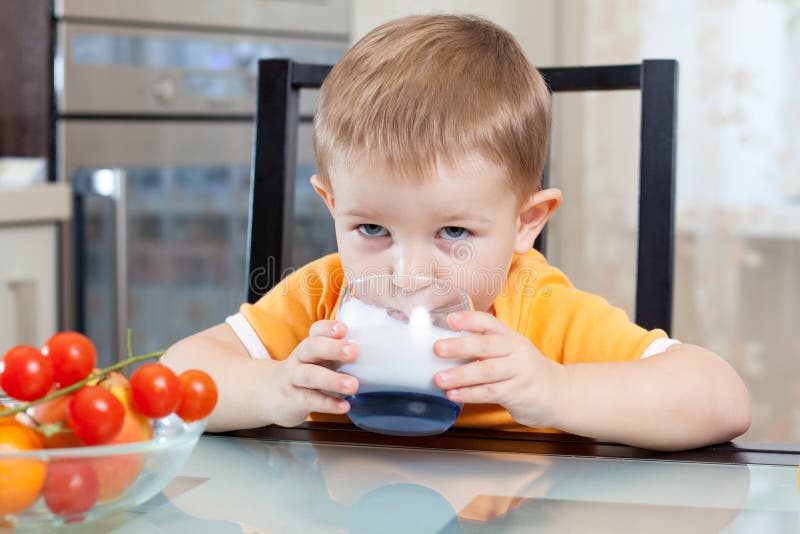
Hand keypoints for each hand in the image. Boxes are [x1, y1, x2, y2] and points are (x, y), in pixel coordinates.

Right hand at [267, 320, 358, 426]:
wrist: (269, 394)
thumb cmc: (304, 375)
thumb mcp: (317, 361)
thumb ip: (338, 355)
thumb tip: (375, 354)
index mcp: (309, 346)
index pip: (316, 331)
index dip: (329, 328)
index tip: (344, 329)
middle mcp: (300, 359)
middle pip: (311, 347)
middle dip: (332, 348)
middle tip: (354, 352)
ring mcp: (293, 379)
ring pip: (309, 375)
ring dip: (332, 379)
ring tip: (353, 385)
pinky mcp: (292, 400)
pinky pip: (309, 400)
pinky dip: (327, 403)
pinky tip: (343, 405)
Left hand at [432, 311, 566, 428]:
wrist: (558, 392)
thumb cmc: (522, 368)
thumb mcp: (509, 349)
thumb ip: (483, 344)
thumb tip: (444, 342)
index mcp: (509, 336)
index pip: (489, 322)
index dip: (470, 319)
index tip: (450, 320)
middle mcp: (516, 351)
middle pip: (487, 345)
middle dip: (461, 346)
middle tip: (437, 348)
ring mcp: (519, 372)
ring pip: (487, 372)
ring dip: (461, 375)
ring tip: (439, 379)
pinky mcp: (518, 394)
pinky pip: (491, 393)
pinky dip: (470, 394)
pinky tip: (453, 395)